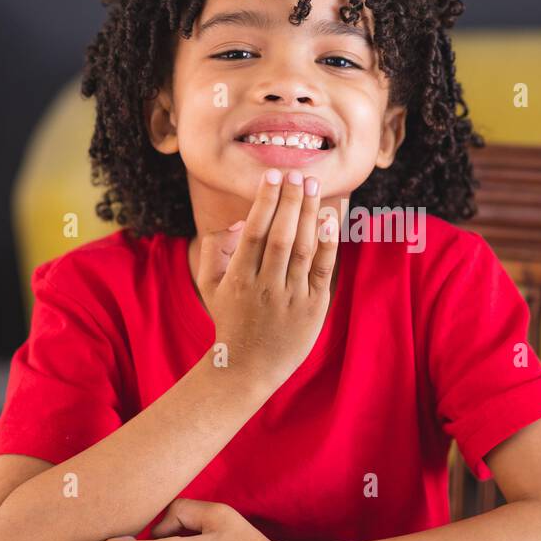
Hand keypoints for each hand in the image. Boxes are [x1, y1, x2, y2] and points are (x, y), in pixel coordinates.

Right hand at [195, 168, 338, 388]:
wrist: (248, 367)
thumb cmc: (230, 319)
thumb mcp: (210, 285)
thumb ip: (215, 249)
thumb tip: (239, 221)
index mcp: (239, 279)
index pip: (254, 233)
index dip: (265, 202)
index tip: (272, 176)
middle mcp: (265, 287)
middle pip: (281, 236)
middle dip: (290, 202)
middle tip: (298, 174)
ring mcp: (291, 298)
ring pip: (303, 249)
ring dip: (310, 215)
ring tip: (315, 187)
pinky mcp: (313, 308)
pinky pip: (322, 271)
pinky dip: (327, 245)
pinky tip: (331, 220)